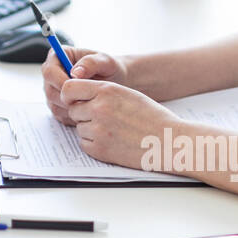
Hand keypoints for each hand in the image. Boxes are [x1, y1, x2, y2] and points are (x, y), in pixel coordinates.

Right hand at [41, 47, 129, 124]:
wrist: (116, 83)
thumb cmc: (110, 68)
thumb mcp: (106, 61)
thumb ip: (91, 63)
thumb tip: (74, 73)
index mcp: (58, 57)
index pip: (49, 72)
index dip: (60, 82)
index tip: (78, 89)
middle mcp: (52, 74)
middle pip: (49, 90)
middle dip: (68, 98)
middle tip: (87, 99)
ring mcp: (53, 90)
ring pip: (53, 104)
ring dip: (71, 108)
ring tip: (90, 103)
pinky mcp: (57, 104)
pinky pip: (59, 115)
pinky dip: (73, 116)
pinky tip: (88, 110)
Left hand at [62, 79, 178, 167]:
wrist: (168, 141)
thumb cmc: (151, 116)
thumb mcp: (126, 93)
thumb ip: (101, 92)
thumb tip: (76, 94)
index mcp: (106, 90)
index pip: (69, 87)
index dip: (69, 94)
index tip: (74, 99)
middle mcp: (99, 108)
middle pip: (73, 109)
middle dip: (83, 113)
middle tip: (104, 118)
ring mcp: (98, 130)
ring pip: (79, 127)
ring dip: (90, 129)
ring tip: (114, 130)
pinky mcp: (100, 149)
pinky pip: (84, 143)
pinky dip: (94, 143)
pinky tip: (113, 141)